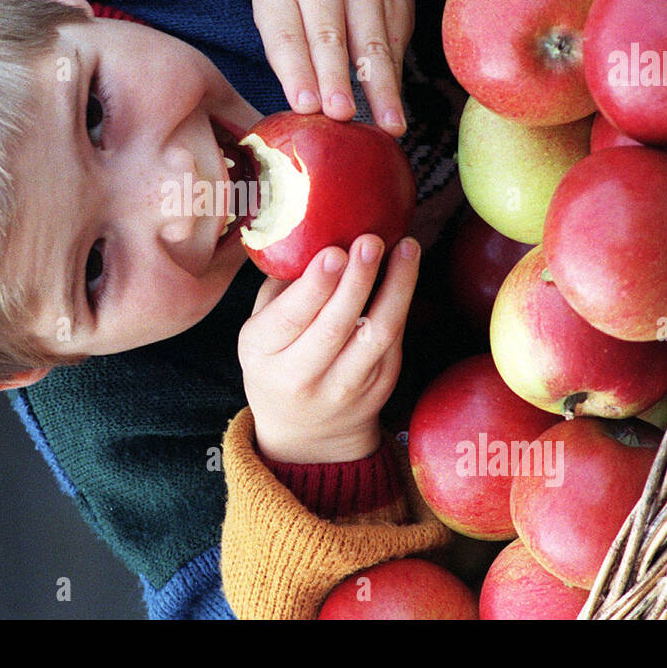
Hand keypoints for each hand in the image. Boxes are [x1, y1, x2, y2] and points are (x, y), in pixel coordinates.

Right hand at [238, 234, 420, 463]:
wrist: (307, 432)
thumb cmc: (279, 362)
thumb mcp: (260, 330)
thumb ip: (281, 290)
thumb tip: (308, 235)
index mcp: (263, 355)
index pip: (291, 319)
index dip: (315, 285)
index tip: (334, 252)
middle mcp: (302, 377)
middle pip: (336, 325)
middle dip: (357, 279)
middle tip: (371, 240)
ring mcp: (345, 387)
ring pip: (377, 333)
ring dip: (396, 287)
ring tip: (405, 248)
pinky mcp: (380, 387)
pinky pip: (394, 340)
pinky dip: (402, 301)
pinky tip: (406, 269)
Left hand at [252, 0, 414, 136]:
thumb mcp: (278, 12)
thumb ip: (288, 55)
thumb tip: (310, 111)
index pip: (287, 36)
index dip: (297, 72)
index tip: (306, 106)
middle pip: (330, 37)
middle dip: (335, 79)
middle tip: (340, 114)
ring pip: (372, 44)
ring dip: (380, 89)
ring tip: (388, 125)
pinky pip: (395, 44)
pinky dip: (394, 80)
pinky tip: (395, 109)